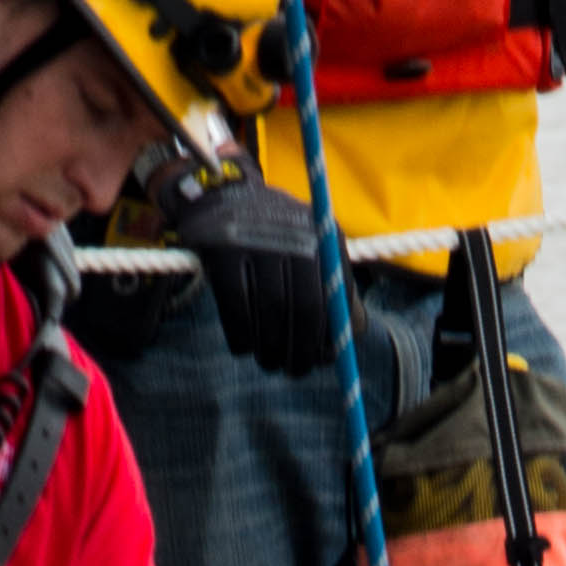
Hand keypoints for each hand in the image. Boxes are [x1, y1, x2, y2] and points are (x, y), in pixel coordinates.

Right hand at [173, 174, 346, 378]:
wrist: (222, 194)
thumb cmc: (275, 237)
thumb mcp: (310, 249)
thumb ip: (330, 290)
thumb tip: (343, 347)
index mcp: (324, 235)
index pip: (335, 297)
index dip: (331, 336)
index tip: (323, 361)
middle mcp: (294, 234)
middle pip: (304, 307)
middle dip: (302, 349)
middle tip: (294, 371)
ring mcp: (256, 240)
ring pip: (270, 310)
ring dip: (271, 348)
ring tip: (270, 362)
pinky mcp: (222, 251)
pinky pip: (236, 306)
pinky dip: (241, 336)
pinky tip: (243, 348)